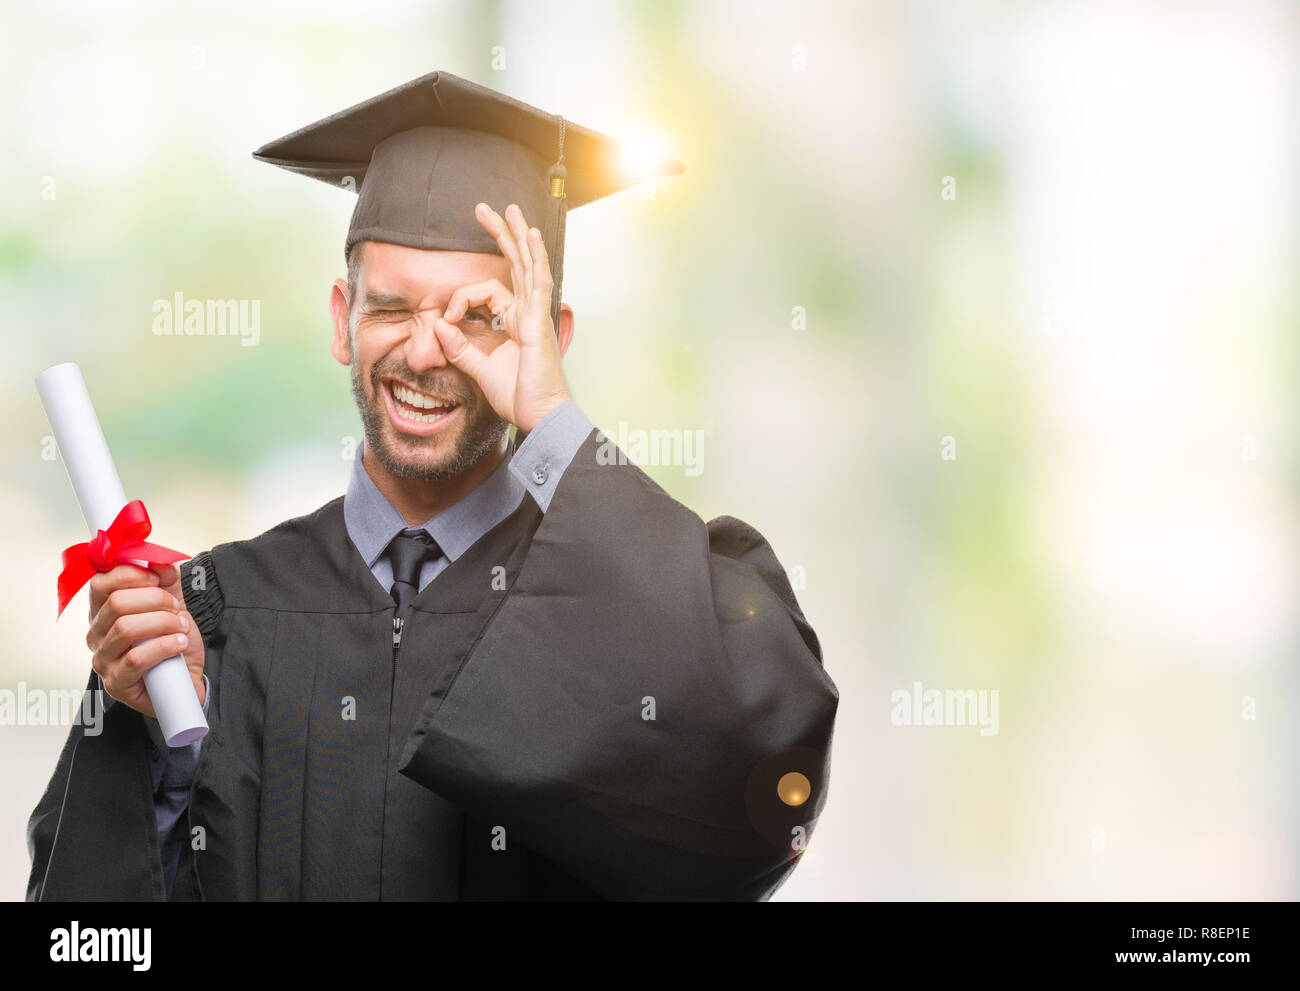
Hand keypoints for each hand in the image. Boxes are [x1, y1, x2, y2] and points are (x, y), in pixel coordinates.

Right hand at [87, 562, 204, 720]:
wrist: (188, 679)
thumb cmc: (173, 640)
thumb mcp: (173, 603)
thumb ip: (165, 579)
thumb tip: (159, 561)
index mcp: (103, 611)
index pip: (100, 583)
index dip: (131, 574)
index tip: (158, 579)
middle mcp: (96, 634)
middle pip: (116, 603)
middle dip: (156, 600)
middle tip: (176, 609)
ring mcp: (102, 661)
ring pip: (126, 629)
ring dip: (163, 623)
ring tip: (182, 628)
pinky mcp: (116, 684)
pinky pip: (136, 659)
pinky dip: (165, 646)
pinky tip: (180, 645)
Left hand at [432, 202, 571, 432]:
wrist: (539, 414)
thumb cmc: (517, 395)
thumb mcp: (478, 368)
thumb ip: (459, 348)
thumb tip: (439, 327)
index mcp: (513, 322)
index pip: (485, 291)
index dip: (459, 299)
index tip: (445, 320)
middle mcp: (526, 312)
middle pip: (513, 264)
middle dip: (500, 234)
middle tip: (483, 209)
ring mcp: (535, 313)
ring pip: (526, 264)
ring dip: (515, 235)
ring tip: (508, 209)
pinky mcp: (538, 319)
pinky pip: (537, 280)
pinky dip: (534, 256)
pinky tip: (529, 234)